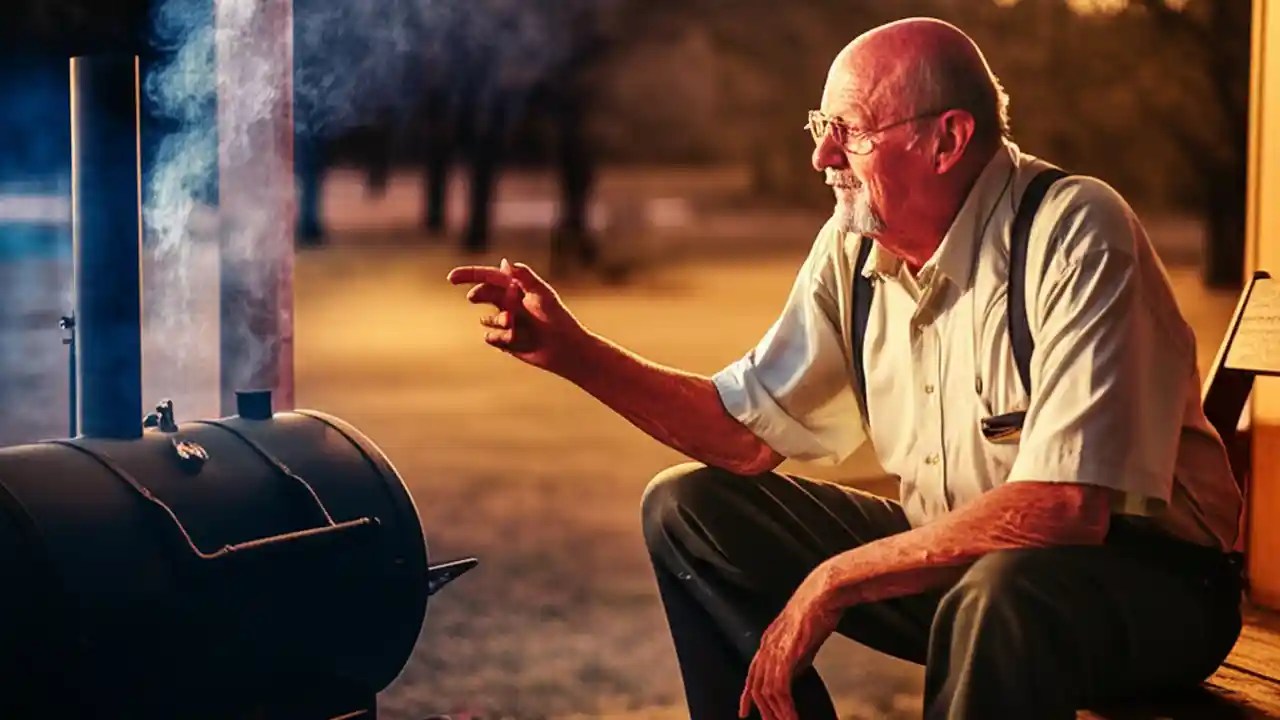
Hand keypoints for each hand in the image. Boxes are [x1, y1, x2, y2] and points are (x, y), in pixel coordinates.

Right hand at [446, 258, 587, 373]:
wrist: (565, 348)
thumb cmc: (556, 318)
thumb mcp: (541, 294)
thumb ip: (524, 277)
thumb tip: (505, 263)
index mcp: (516, 288)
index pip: (488, 277)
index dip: (468, 275)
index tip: (451, 278)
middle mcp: (509, 303)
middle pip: (482, 293)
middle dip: (477, 294)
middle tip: (473, 297)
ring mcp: (506, 321)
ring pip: (487, 318)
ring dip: (495, 319)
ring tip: (512, 323)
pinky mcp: (505, 340)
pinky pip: (491, 337)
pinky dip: (501, 339)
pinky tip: (517, 341)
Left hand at [739, 566, 841, 719]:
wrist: (823, 593)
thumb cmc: (817, 610)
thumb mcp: (802, 639)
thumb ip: (795, 657)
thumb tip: (793, 675)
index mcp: (768, 641)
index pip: (752, 673)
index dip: (747, 694)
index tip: (745, 711)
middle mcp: (766, 646)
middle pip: (756, 686)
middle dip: (763, 709)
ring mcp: (774, 650)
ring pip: (766, 691)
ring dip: (776, 712)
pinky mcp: (786, 654)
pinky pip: (780, 687)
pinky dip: (785, 706)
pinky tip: (792, 716)